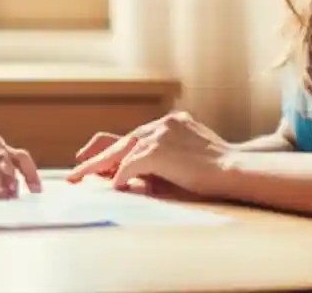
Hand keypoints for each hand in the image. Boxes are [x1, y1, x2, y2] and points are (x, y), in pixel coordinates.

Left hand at [66, 112, 231, 196]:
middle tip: (76, 170)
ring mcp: (160, 134)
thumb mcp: (186, 160)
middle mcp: (162, 124)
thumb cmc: (217, 172)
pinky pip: (131, 165)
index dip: (114, 148)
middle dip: (96, 156)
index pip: (135, 135)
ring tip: (79, 177)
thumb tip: (130, 176)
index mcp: (171, 123)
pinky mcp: (159, 150)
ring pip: (120, 150)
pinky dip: (120, 177)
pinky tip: (112, 187)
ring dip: (98, 166)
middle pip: (121, 140)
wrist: (235, 170)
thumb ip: (160, 162)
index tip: (96, 158)